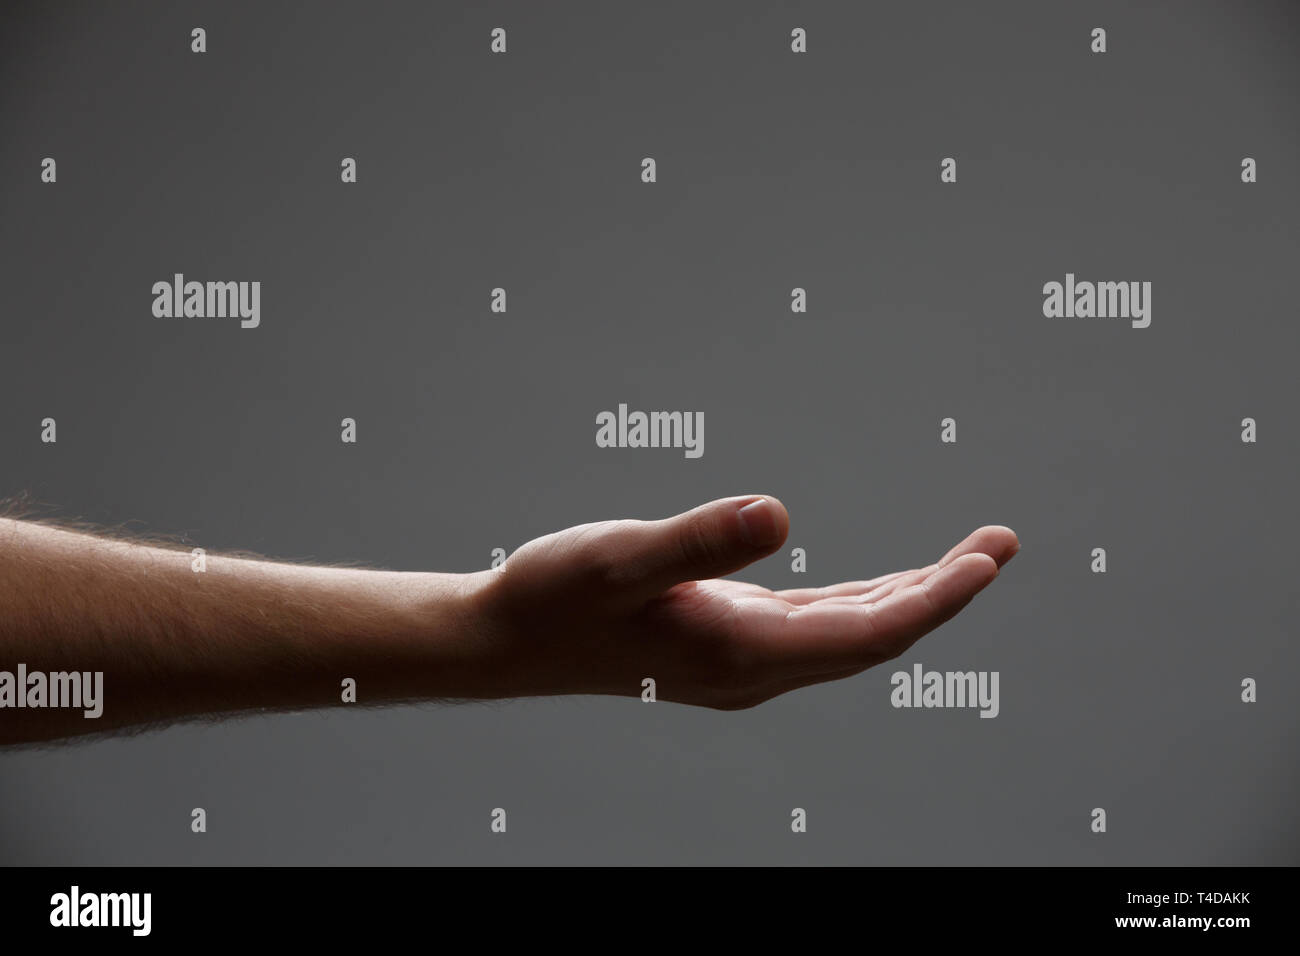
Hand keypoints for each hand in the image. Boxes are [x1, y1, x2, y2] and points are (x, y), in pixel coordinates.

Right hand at [461, 495, 1017, 708]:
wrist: (509, 641)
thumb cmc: (556, 598)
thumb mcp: (620, 558)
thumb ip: (699, 539)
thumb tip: (779, 514)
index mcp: (741, 653)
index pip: (868, 632)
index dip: (936, 598)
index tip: (988, 559)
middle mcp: (754, 668)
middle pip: (874, 637)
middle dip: (942, 593)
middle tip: (1000, 543)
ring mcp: (743, 659)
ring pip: (849, 633)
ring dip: (910, 596)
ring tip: (967, 559)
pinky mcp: (727, 640)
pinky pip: (817, 625)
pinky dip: (862, 600)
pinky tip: (885, 583)